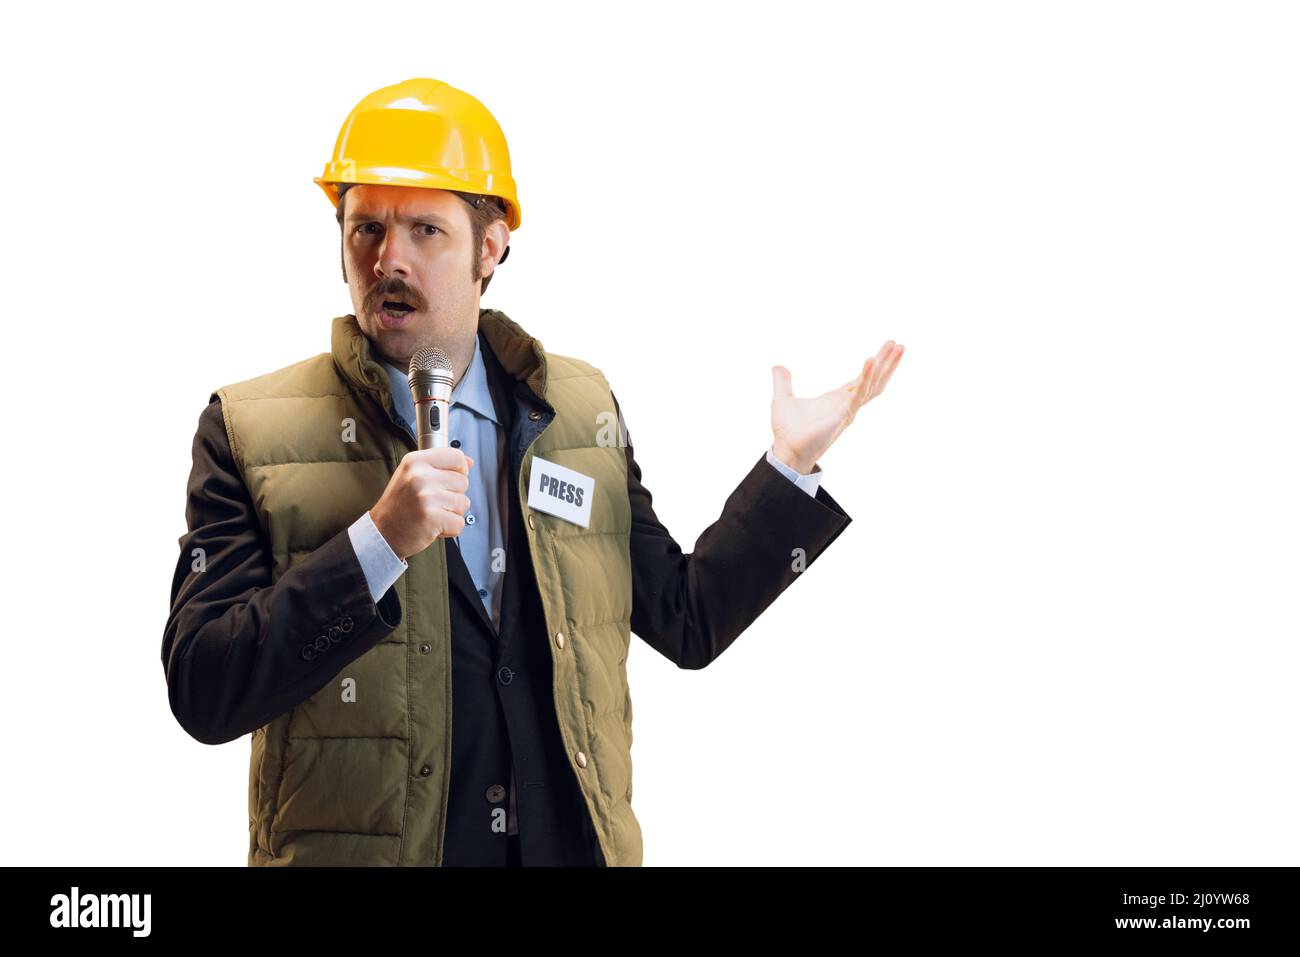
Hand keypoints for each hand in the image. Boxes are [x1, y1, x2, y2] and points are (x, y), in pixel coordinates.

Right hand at [370, 447, 474, 559]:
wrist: (382, 533)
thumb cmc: (399, 505)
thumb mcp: (413, 476)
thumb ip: (440, 466)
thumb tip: (469, 462)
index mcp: (415, 461)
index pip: (456, 457)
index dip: (460, 471)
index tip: (448, 482)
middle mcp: (419, 475)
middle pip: (463, 482)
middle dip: (453, 496)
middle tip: (432, 504)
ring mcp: (425, 496)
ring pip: (464, 503)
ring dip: (452, 513)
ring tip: (431, 514)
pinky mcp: (431, 517)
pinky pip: (459, 523)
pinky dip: (450, 529)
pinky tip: (433, 527)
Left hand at [771, 340, 904, 472]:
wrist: (787, 450)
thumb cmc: (789, 431)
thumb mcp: (783, 399)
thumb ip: (783, 382)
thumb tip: (777, 367)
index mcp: (838, 399)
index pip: (863, 378)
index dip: (876, 364)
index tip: (887, 348)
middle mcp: (847, 404)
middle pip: (874, 380)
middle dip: (888, 363)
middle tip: (899, 344)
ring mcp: (848, 410)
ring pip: (872, 385)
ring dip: (884, 366)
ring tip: (895, 347)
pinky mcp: (843, 415)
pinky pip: (857, 394)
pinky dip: (865, 377)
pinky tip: (871, 361)